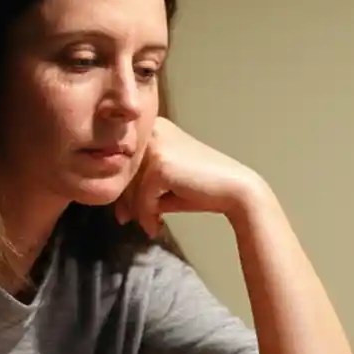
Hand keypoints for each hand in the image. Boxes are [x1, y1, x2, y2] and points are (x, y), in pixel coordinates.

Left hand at [115, 118, 264, 237]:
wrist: (235, 190)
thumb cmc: (201, 188)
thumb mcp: (163, 186)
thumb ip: (139, 190)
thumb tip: (118, 212)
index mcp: (153, 128)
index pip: (125, 160)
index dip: (123, 187)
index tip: (126, 212)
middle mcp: (153, 130)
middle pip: (124, 171)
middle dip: (125, 200)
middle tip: (128, 220)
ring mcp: (156, 146)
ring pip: (130, 185)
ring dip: (137, 210)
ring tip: (150, 225)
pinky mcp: (160, 164)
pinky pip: (143, 196)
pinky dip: (148, 215)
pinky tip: (157, 225)